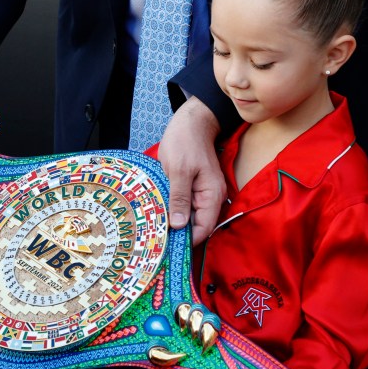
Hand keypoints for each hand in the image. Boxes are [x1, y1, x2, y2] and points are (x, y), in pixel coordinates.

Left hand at [156, 96, 225, 243]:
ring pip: (191, 218)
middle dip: (179, 235)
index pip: (203, 229)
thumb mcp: (178, 170)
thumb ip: (179, 198)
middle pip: (198, 227)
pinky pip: (187, 207)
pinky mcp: (196, 190)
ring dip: (175, 224)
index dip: (187, 241)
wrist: (192, 122)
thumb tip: (179, 225)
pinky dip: (175, 211)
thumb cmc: (185, 141)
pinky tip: (160, 214)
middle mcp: (212, 198)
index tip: (167, 246)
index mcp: (212, 195)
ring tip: (154, 231)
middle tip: (156, 241)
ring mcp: (204, 194)